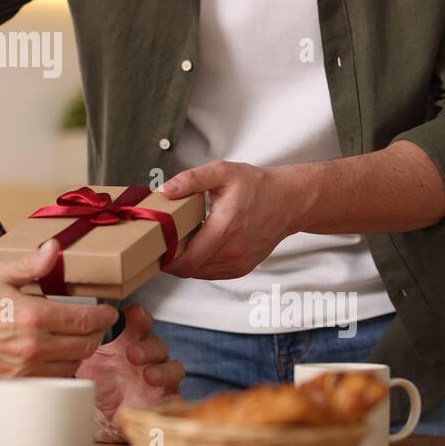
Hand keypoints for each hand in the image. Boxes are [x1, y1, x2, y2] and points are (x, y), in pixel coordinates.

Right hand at [0, 240, 118, 388]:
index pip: (85, 320)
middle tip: (95, 323)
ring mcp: (26, 370)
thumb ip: (30, 265)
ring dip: (81, 351)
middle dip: (96, 333)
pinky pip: (54, 379)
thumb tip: (55, 249)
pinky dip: (62, 367)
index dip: (103, 316)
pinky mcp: (18, 384)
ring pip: (73, 365)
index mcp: (33, 317)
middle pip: (86, 345)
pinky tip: (56, 353)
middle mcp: (34, 347)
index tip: (109, 312)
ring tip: (76, 337)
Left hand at [76, 305, 183, 442]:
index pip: (141, 325)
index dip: (139, 317)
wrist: (103, 418)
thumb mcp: (86, 363)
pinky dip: (174, 396)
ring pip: (173, 367)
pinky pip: (179, 396)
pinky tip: (160, 398)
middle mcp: (148, 359)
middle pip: (158, 344)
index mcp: (130, 344)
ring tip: (148, 375)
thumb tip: (77, 332)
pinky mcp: (167, 401)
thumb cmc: (99, 385)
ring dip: (162, 369)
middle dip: (148, 347)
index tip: (132, 312)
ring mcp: (160, 379)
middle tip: (132, 354)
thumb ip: (84, 346)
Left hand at [158, 160, 296, 279]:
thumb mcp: (222, 172)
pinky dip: (200, 264)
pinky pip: (212, 273)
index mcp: (226, 226)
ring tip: (178, 243)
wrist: (288, 201)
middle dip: (172, 259)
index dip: (167, 258)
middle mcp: (234, 250)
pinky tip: (196, 247)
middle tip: (161, 243)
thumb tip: (166, 190)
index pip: (188, 259)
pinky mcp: (242, 268)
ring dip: (185, 263)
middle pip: (190, 269)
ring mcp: (240, 262)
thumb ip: (191, 179)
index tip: (156, 246)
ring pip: (200, 273)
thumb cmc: (256, 186)